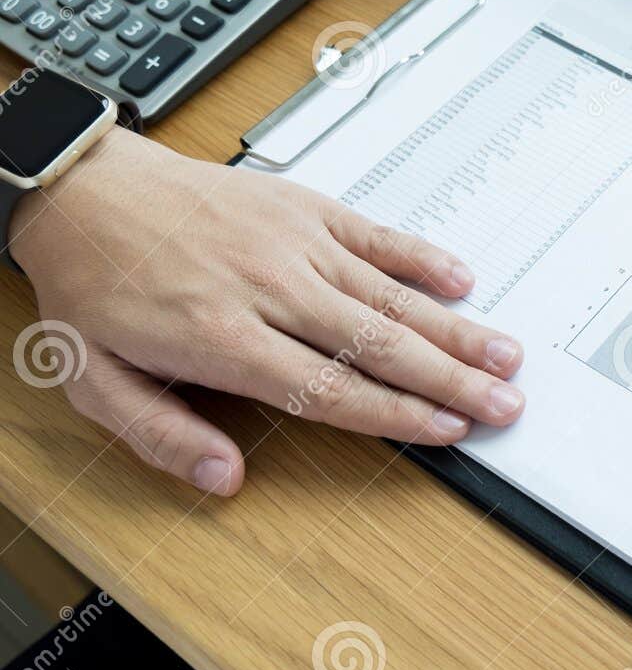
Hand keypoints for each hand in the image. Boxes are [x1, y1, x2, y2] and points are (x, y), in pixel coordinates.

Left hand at [11, 127, 525, 496]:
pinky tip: (462, 280)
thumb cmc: (97, 285)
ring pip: (391, 295)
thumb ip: (160, 435)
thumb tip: (222, 478)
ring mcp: (294, 244)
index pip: (331, 388)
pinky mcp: (305, 208)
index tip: (447, 431)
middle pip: (379, 345)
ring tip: (506, 354)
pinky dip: (422, 257)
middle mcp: (271, 289)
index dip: (397, 414)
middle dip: (451, 379)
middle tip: (505, 403)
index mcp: (223, 338)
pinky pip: (377, 235)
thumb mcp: (96, 379)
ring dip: (455, 328)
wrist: (87, 191)